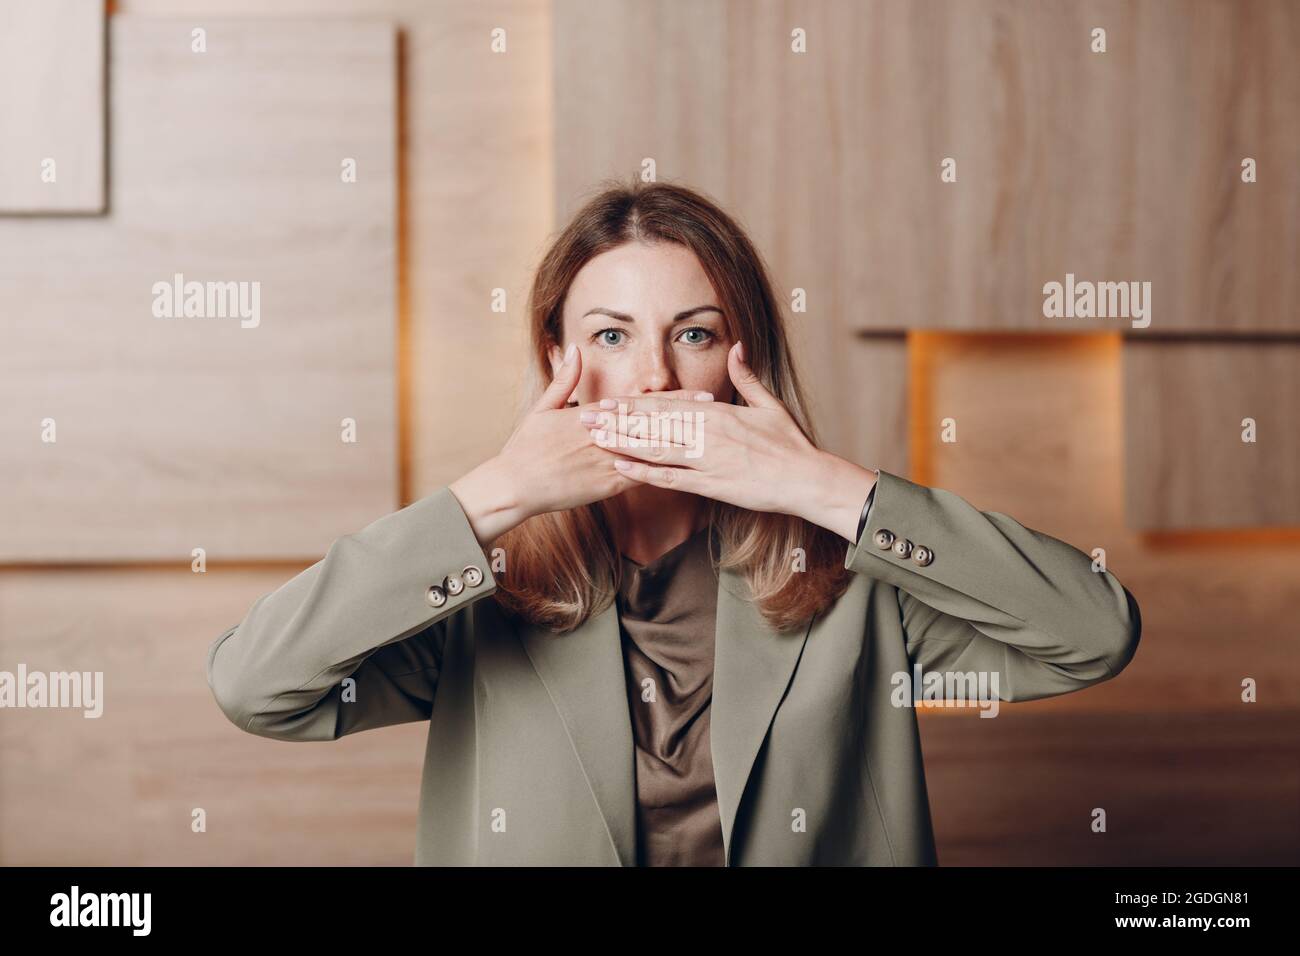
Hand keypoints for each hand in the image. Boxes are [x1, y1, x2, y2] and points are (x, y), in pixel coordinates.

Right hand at [449, 345, 709, 545]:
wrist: (515, 485)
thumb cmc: (525, 448)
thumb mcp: (542, 408)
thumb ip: (563, 380)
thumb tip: (572, 349)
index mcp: (590, 416)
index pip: (638, 405)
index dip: (672, 399)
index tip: (698, 393)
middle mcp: (604, 436)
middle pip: (653, 426)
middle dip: (687, 419)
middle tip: (718, 412)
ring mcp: (607, 462)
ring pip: (652, 452)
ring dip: (682, 445)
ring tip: (711, 440)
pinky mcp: (606, 486)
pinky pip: (641, 478)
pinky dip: (664, 474)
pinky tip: (688, 473)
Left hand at [584, 342, 877, 540]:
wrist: (807, 478)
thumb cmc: (790, 443)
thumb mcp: (769, 405)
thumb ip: (747, 377)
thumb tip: (738, 347)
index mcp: (718, 414)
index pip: (668, 405)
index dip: (636, 404)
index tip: (610, 400)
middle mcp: (708, 434)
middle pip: (654, 425)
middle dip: (618, 422)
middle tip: (586, 418)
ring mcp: (708, 461)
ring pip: (656, 450)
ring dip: (623, 445)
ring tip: (595, 440)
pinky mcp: (712, 486)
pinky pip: (673, 479)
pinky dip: (646, 475)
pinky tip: (623, 471)